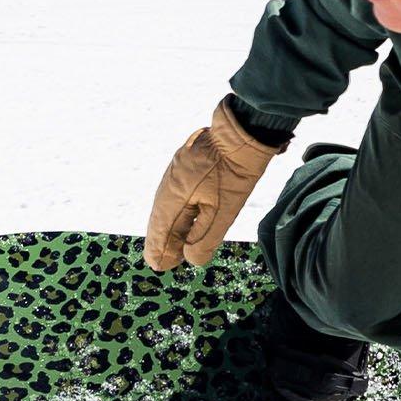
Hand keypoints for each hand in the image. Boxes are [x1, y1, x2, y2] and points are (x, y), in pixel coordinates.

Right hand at [143, 98, 280, 269]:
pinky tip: (182, 216)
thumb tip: (190, 259)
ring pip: (166, 206)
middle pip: (160, 220)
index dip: (160, 250)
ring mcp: (175, 172)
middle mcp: (168, 185)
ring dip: (168, 226)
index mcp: (173, 198)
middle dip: (162, 241)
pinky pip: (174, 193)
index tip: (159, 266)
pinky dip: (175, 210)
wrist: (241, 134)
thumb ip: (205, 238)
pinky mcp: (184, 164)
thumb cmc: (235, 173)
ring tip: (170, 243)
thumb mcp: (224, 212)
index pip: (160, 231)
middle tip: (161, 261)